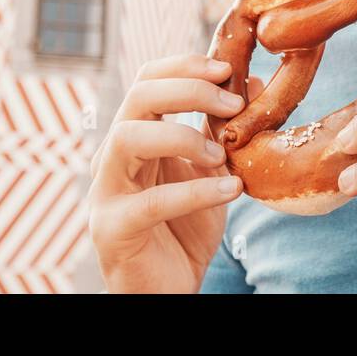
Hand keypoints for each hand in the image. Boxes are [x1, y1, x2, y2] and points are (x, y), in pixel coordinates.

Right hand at [86, 54, 256, 293]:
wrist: (169, 288)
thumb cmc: (186, 228)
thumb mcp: (212, 172)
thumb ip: (223, 129)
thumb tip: (251, 80)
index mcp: (134, 136)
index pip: (146, 80)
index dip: (185, 66)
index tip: (227, 69)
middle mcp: (112, 156)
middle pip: (137, 98)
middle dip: (189, 90)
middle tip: (232, 104)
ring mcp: (105, 191)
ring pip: (128, 138)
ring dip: (183, 137)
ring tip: (222, 155)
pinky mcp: (111, 229)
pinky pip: (151, 202)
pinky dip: (196, 191)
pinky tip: (231, 189)